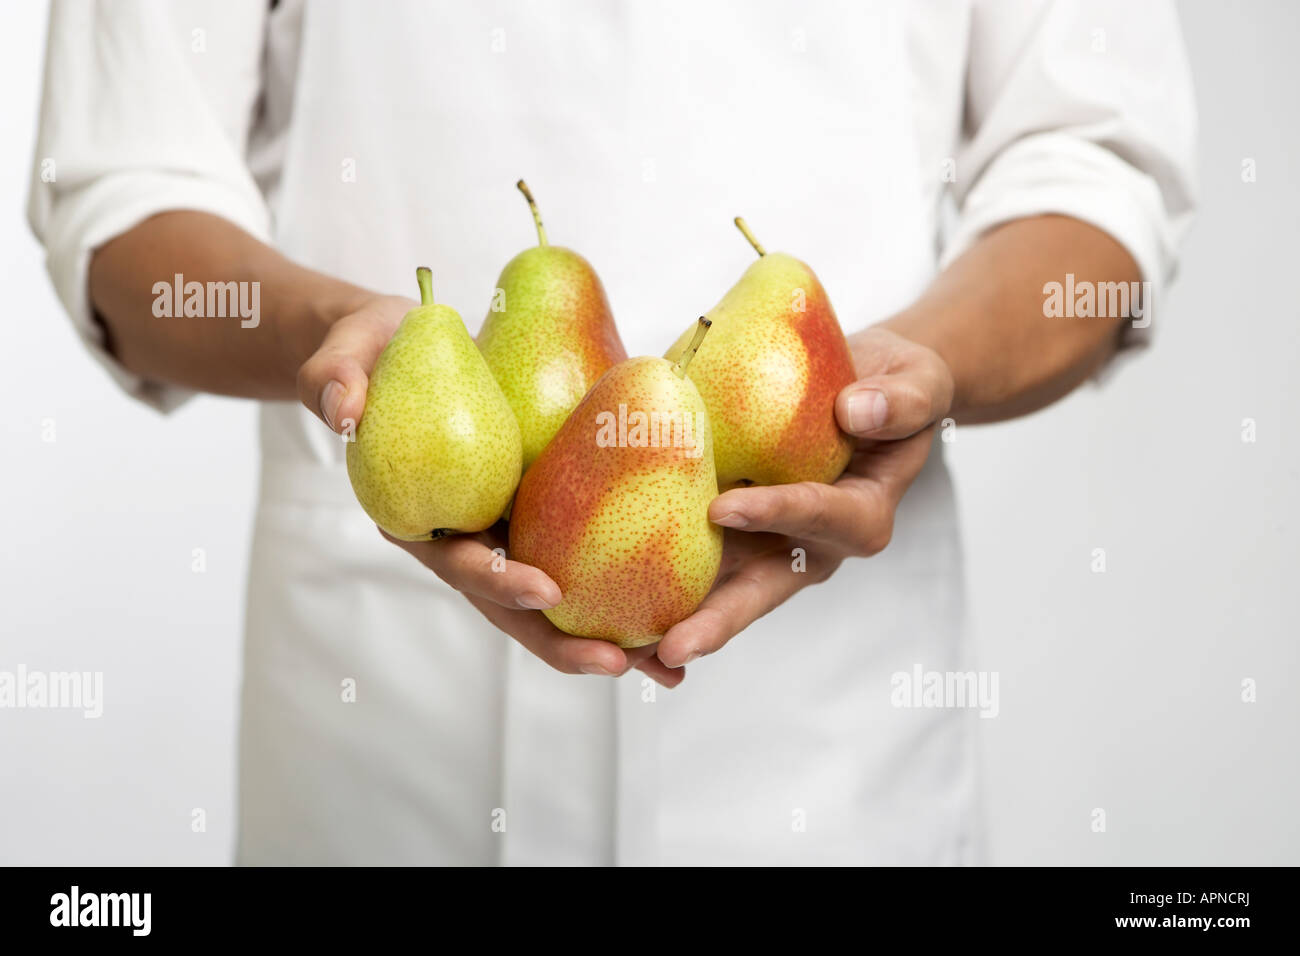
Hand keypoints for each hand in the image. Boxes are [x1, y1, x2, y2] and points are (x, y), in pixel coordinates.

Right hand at [296, 296, 683, 687]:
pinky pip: (582, 546)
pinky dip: (623, 576)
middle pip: (515, 603)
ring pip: (557, 594)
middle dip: (565, 639)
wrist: (399, 344)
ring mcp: (505, 527)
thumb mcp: (343, 356)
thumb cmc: (368, 353)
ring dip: (606, 631)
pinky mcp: (539, 506)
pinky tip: (677, 597)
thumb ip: (335, 380)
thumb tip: (344, 409)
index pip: (460, 561)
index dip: (498, 581)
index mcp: (419, 519)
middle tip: (623, 661)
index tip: (547, 590)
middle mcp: (466, 536)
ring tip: (666, 664)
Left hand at [656, 326, 954, 667]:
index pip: (820, 517)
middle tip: (672, 644)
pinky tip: (604, 589)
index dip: (777, 512)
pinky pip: (693, 559)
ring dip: (675, 617)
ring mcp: (766, 546)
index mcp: (860, 516)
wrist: (865, 390)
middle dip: (719, 620)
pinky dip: (653, 575)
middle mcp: (809, 546)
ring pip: (720, 591)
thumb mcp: (920, 383)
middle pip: (762, 590)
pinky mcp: (733, 534)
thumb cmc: (897, 390)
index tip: (725, 508)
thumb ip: (901, 401)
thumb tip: (857, 412)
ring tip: (624, 646)